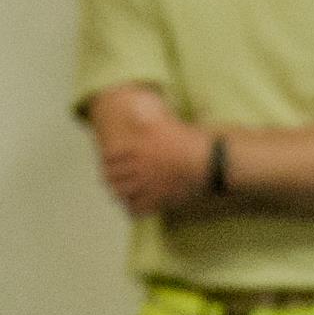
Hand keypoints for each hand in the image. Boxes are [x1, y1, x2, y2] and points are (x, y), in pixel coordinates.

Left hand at [88, 92, 212, 215]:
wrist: (206, 161)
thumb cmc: (186, 140)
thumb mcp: (164, 122)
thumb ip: (145, 114)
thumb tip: (132, 105)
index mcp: (137, 149)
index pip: (109, 158)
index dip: (107, 160)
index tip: (109, 162)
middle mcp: (139, 168)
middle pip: (112, 178)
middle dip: (111, 178)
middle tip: (113, 179)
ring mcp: (147, 185)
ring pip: (121, 194)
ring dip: (120, 193)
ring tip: (122, 193)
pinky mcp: (158, 200)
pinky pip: (136, 210)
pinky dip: (132, 208)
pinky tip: (136, 205)